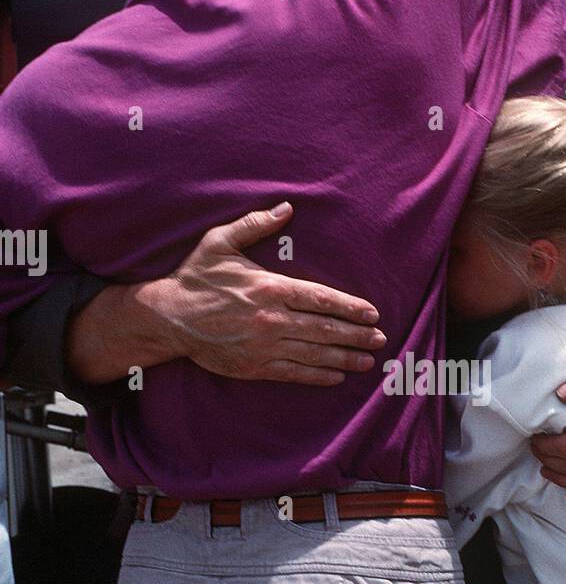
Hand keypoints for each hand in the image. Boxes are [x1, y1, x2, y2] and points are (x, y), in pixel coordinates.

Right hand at [143, 203, 385, 384]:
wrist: (168, 317)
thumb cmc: (195, 277)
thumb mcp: (220, 242)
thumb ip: (255, 225)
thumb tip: (286, 207)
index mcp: (270, 287)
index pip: (320, 298)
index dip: (350, 307)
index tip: (372, 313)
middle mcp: (272, 319)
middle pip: (324, 328)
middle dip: (356, 335)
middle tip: (380, 340)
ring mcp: (264, 345)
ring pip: (314, 354)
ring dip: (344, 358)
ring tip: (367, 360)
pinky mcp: (254, 366)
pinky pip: (294, 373)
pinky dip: (318, 375)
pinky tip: (337, 376)